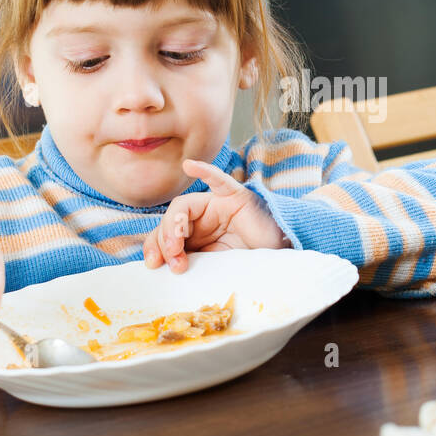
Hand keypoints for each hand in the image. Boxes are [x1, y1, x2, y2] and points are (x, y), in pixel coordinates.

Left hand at [143, 160, 289, 272]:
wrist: (282, 262)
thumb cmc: (249, 266)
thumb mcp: (213, 269)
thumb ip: (191, 263)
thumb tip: (158, 269)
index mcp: (195, 236)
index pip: (164, 235)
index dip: (154, 247)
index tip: (153, 265)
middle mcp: (202, 218)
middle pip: (170, 219)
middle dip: (165, 240)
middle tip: (172, 262)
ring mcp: (217, 205)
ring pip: (184, 205)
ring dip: (173, 224)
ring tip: (176, 245)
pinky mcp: (236, 197)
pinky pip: (219, 180)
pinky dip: (204, 171)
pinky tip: (189, 166)